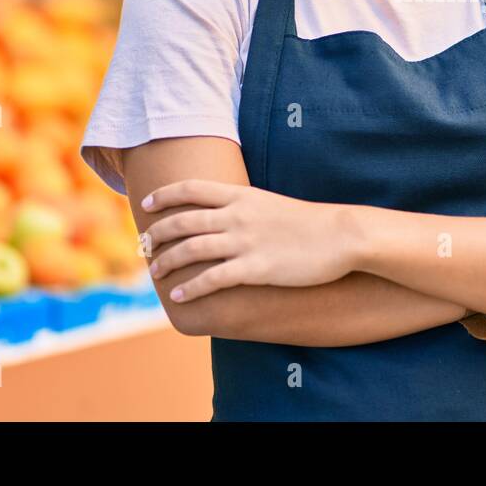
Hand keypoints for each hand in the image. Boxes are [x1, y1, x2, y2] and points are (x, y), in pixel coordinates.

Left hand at [140, 180, 353, 301]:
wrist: (341, 235)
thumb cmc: (311, 223)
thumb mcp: (272, 204)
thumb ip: (246, 208)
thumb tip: (225, 215)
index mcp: (242, 196)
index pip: (191, 189)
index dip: (164, 195)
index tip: (146, 204)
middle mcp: (238, 216)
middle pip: (183, 220)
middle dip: (157, 234)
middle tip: (145, 246)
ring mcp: (245, 242)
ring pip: (191, 250)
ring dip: (168, 262)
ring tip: (156, 272)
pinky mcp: (255, 268)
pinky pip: (212, 279)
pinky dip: (190, 288)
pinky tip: (178, 296)